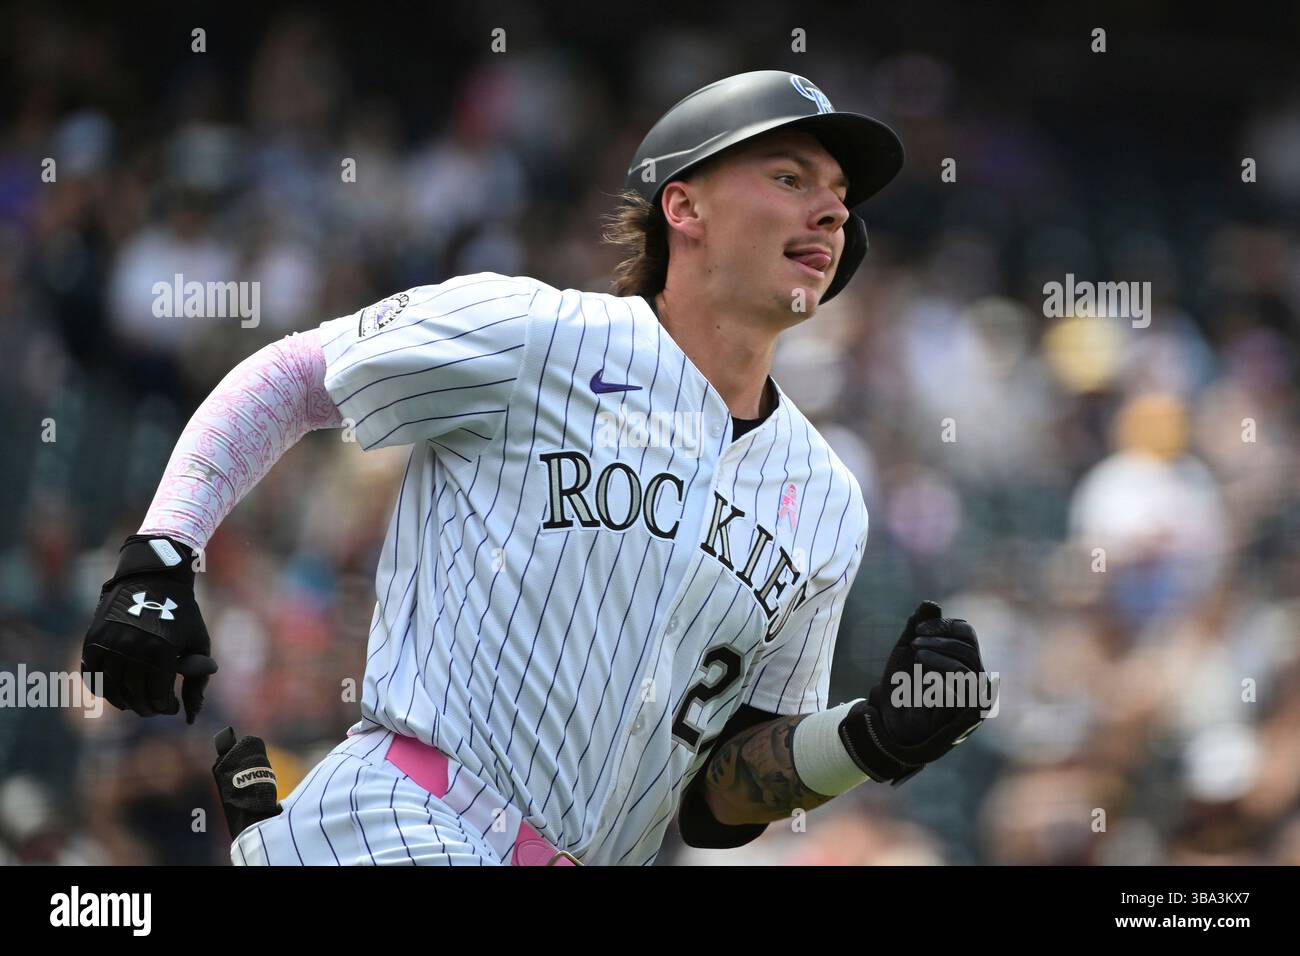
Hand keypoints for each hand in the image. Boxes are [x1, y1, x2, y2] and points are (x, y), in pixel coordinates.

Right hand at [81, 535, 217, 722]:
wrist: (153, 580)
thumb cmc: (182, 615)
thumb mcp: (199, 644)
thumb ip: (198, 681)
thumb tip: (191, 717)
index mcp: (162, 651)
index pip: (158, 697)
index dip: (165, 707)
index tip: (171, 706)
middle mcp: (133, 648)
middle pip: (135, 696)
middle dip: (147, 707)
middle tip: (154, 707)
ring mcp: (111, 644)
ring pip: (113, 690)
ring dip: (126, 702)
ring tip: (137, 701)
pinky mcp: (94, 639)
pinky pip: (93, 676)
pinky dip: (103, 689)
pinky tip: (117, 691)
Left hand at [839, 601, 993, 783]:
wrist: (888, 720)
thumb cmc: (900, 687)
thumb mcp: (906, 650)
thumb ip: (918, 627)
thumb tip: (931, 604)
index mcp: (961, 658)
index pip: (966, 633)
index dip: (944, 626)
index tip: (916, 630)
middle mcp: (972, 676)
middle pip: (969, 646)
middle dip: (941, 639)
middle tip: (914, 642)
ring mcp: (971, 696)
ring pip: (969, 665)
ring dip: (941, 655)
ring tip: (917, 655)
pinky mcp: (966, 714)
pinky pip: (964, 688)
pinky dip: (943, 675)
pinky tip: (924, 677)